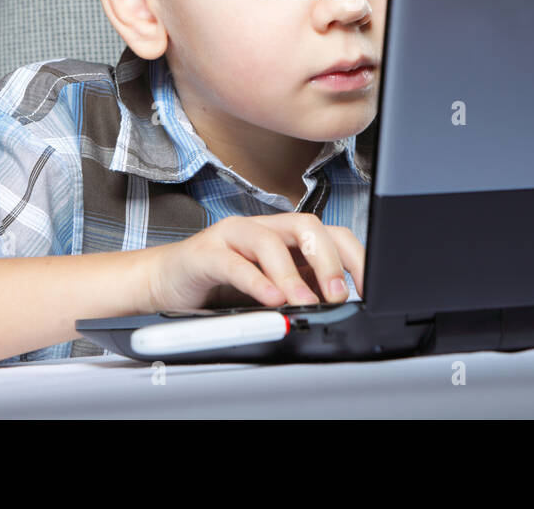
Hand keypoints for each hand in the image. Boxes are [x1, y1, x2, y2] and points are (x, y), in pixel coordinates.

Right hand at [141, 213, 364, 312]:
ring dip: (292, 275)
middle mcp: (262, 228)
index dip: (354, 258)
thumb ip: (301, 288)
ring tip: (305, 303)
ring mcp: (232, 235)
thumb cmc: (219, 284)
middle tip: (338, 295)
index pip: (332, 234)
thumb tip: (339, 305)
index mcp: (285, 236)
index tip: (368, 288)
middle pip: (306, 227)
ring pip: (269, 241)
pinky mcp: (205, 252)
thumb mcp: (270, 288)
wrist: (164, 280)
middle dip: (328, 261)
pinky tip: (270, 300)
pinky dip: (255, 281)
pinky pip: (233, 262)